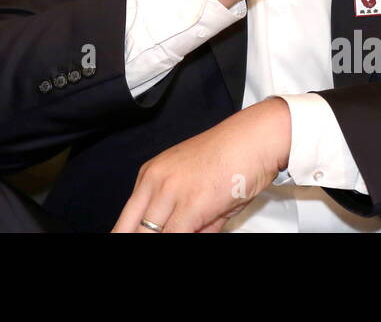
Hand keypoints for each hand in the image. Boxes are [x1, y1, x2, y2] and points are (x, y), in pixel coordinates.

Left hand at [111, 98, 290, 232]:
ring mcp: (170, 192)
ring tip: (188, 230)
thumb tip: (187, 234)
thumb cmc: (231, 159)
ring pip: (148, 234)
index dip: (129, 234)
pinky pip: (174, 236)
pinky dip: (184, 239)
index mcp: (150, 175)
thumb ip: (187, 220)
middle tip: (157, 236)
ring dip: (163, 237)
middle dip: (139, 238)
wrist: (253, 140)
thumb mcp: (197, 189)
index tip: (135, 237)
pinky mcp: (189, 205)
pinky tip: (196, 233)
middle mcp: (154, 181)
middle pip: (130, 228)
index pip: (126, 219)